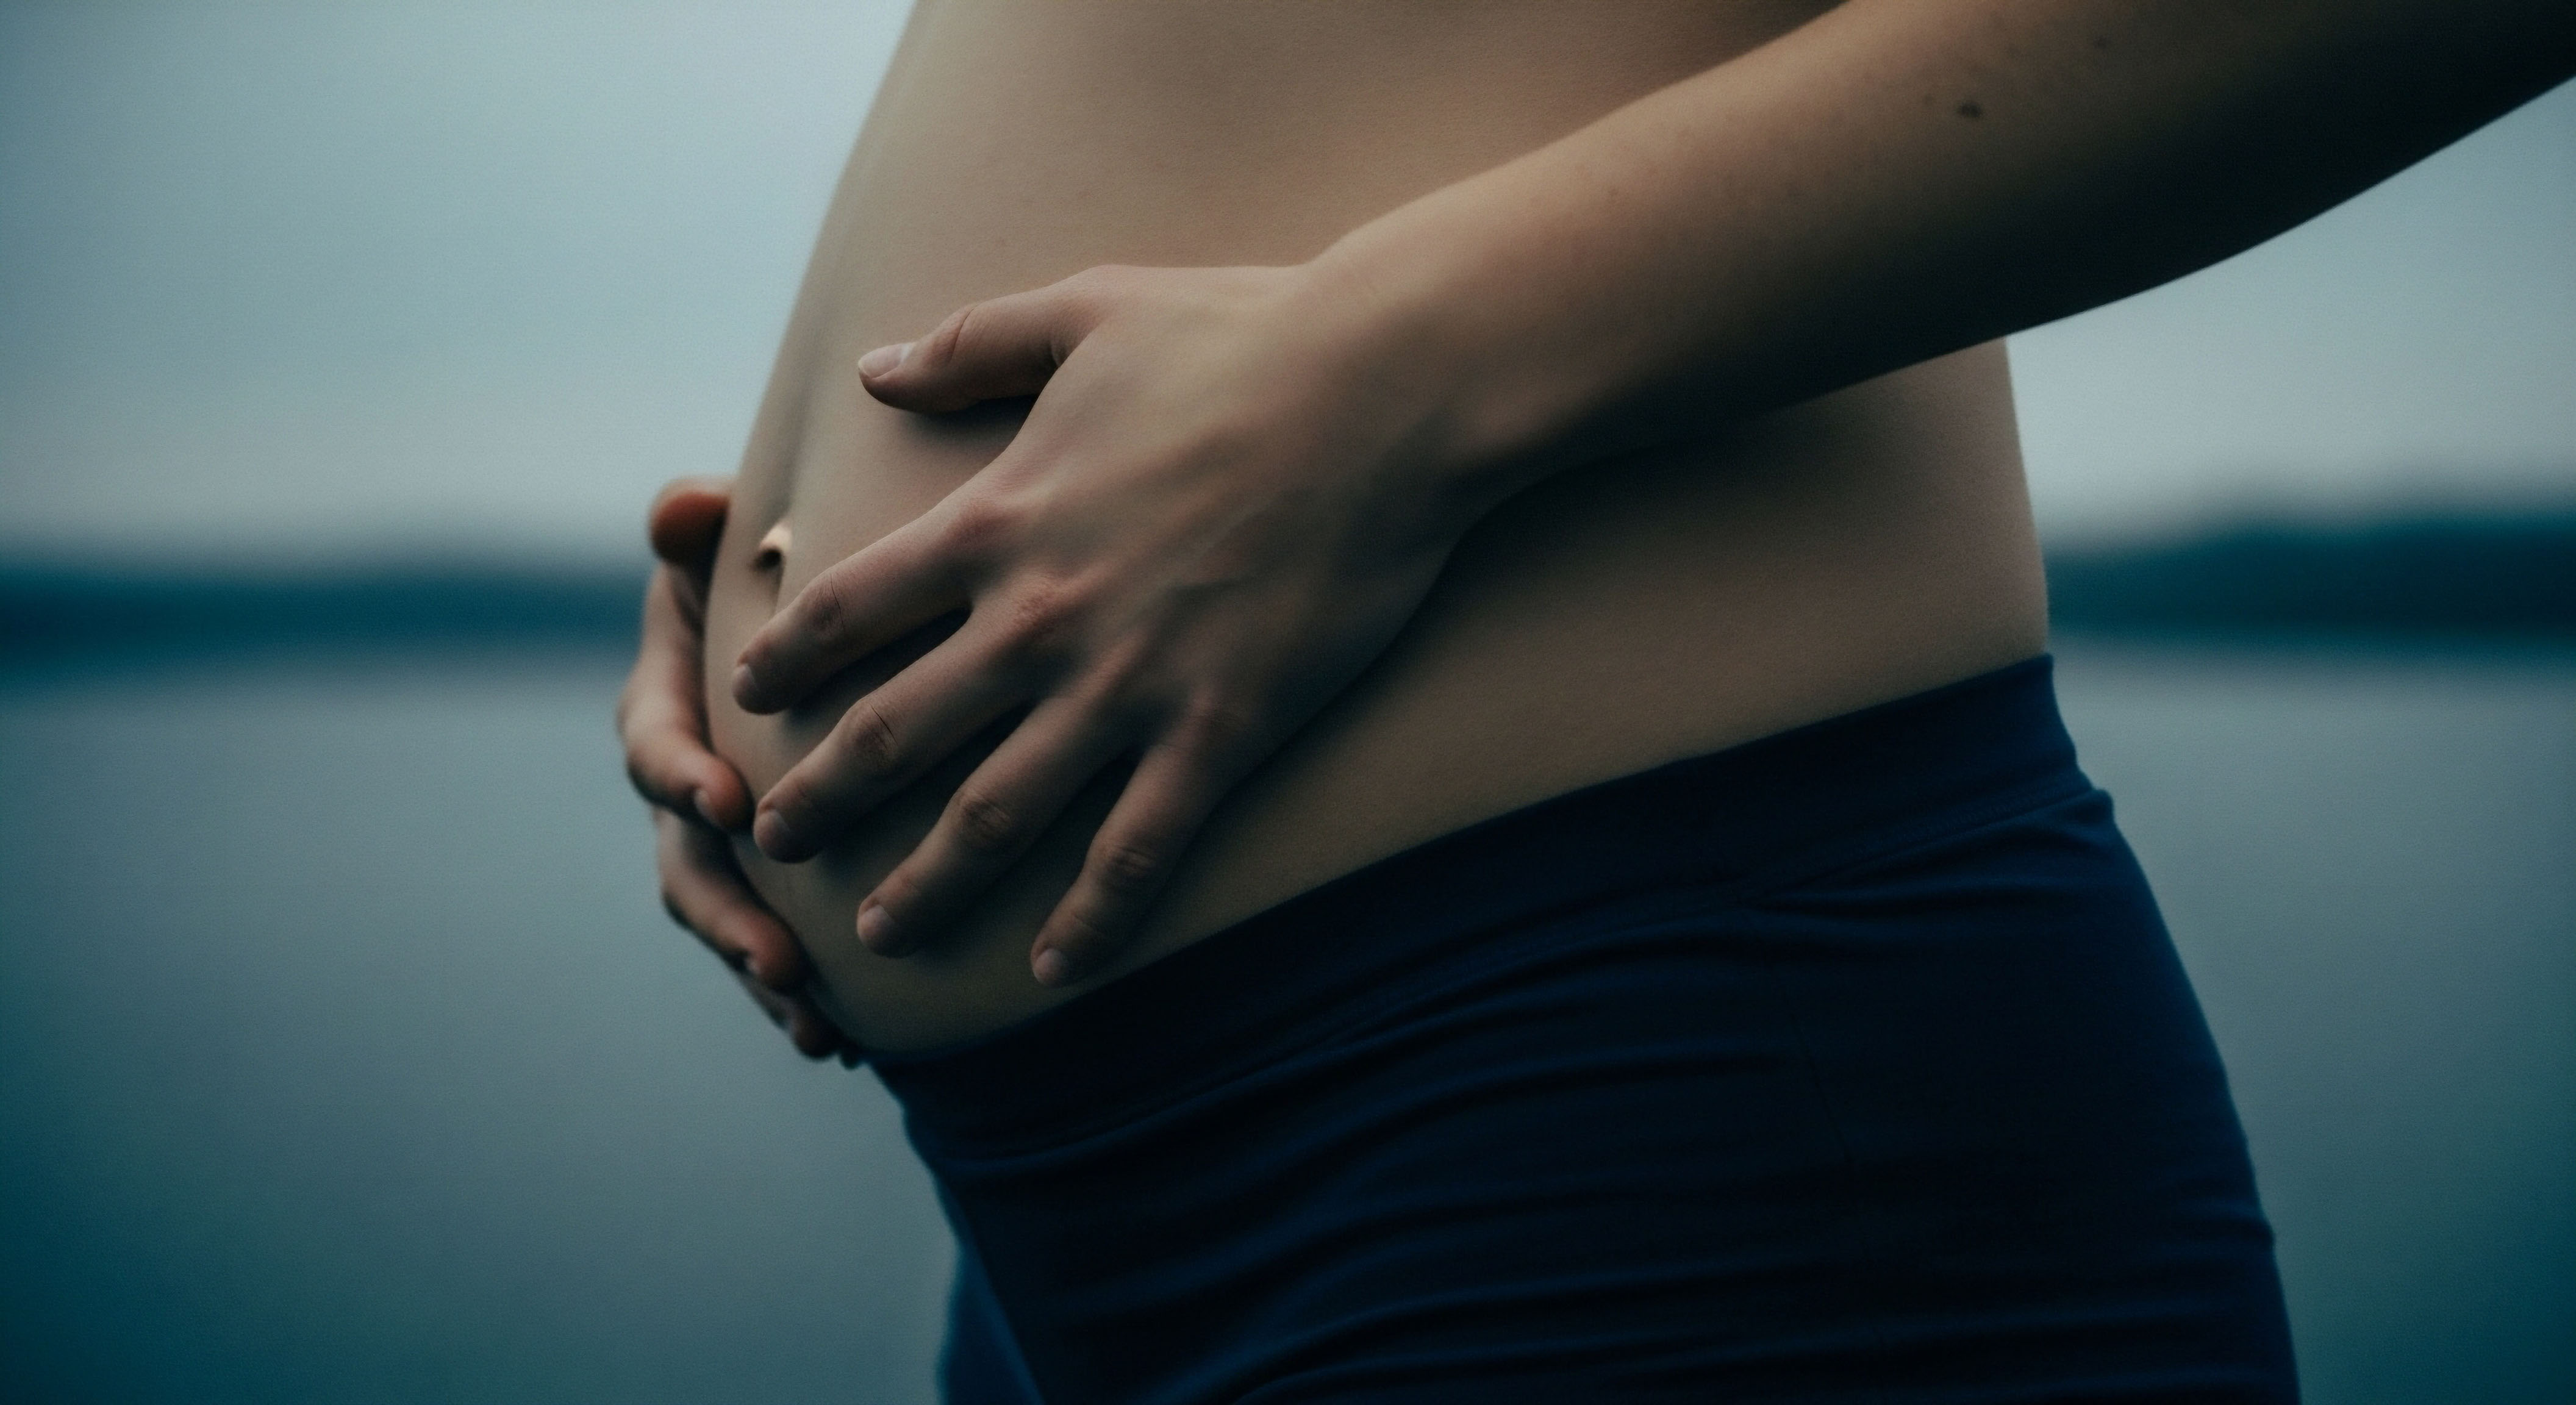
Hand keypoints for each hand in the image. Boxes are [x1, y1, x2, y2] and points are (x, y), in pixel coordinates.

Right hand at [619, 477, 860, 1064]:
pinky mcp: (776, 876)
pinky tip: (845, 1047)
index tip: (723, 801)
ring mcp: (726, 839)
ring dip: (764, 975)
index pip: (654, 740)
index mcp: (668, 693)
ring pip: (729, 919)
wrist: (841, 613)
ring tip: (817, 1026)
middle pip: (686, 861)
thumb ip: (701, 523)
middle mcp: (686, 776)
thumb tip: (681, 511)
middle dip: (727, 916)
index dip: (679, 772)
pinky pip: (779, 944)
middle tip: (776, 958)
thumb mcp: (737, 530)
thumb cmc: (782, 553)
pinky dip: (801, 995)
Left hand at [732, 263, 1487, 985]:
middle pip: (892, 732)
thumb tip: (870, 370)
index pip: (848, 607)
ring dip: (925, 883)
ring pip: (994, 815)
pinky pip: (1137, 850)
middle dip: (820, 799)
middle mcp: (1039, 618)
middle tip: (772, 844)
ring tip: (877, 934)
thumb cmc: (1244, 335)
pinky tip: (1052, 971)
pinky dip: (1088, 921)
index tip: (750, 696)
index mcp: (997, 518)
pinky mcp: (1220, 730)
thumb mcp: (1085, 310)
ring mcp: (1127, 685)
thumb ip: (967, 346)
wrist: (1388, 390)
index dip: (787, 658)